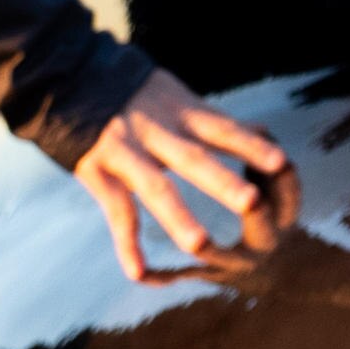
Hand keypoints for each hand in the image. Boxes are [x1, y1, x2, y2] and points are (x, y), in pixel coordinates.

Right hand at [74, 68, 294, 284]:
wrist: (68, 75)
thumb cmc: (132, 92)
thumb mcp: (172, 95)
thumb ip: (208, 122)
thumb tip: (261, 135)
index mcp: (178, 111)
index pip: (222, 129)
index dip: (249, 145)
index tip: (281, 162)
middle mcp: (154, 130)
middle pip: (191, 157)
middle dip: (221, 181)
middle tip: (252, 202)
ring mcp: (124, 150)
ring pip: (154, 186)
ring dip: (176, 216)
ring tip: (199, 244)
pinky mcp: (96, 170)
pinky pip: (115, 210)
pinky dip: (126, 243)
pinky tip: (139, 273)